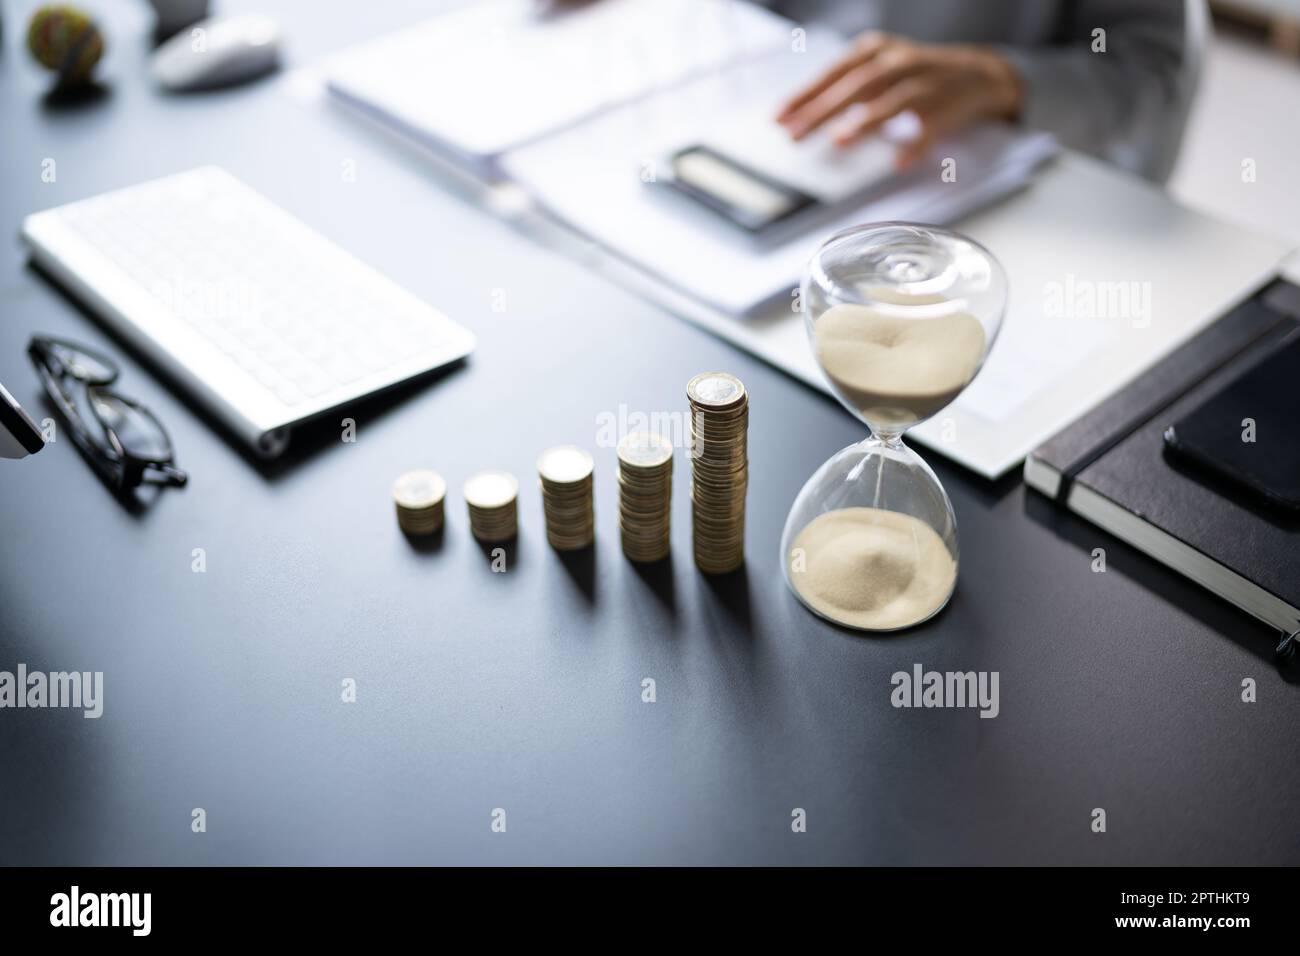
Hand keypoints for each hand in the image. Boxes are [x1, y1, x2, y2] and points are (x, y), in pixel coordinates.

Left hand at [776, 32, 1021, 167]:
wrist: (975, 74)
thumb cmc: (914, 75)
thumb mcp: (878, 68)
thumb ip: (844, 88)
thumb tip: (801, 116)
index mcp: (876, 50)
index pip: (834, 72)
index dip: (805, 94)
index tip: (779, 117)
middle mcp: (899, 61)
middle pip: (857, 86)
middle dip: (823, 111)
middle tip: (795, 135)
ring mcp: (924, 83)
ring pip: (892, 101)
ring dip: (865, 121)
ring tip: (840, 140)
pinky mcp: (946, 108)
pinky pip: (929, 129)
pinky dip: (914, 145)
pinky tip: (898, 162)